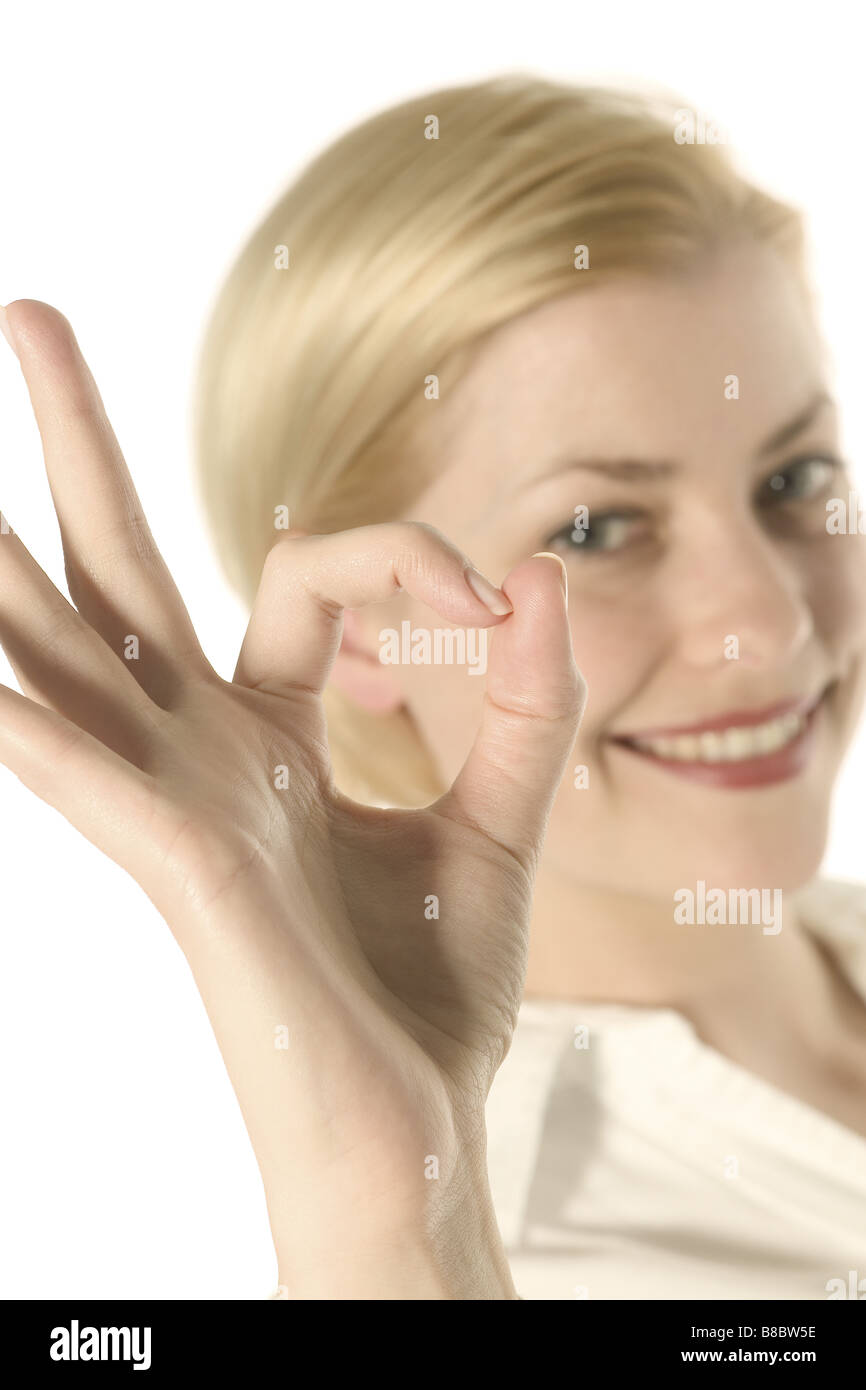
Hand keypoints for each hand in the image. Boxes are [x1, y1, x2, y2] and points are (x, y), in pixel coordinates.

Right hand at [0, 300, 584, 1298]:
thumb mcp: (501, 825)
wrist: (414, 1128)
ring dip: (2, 566)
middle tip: (29, 314)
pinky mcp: (180, 865)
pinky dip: (25, 716)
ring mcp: (176, 802)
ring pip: (65, 650)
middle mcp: (201, 753)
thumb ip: (525, 708)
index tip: (496, 602)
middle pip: (115, 568)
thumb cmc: (430, 994)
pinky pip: (81, 769)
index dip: (407, 555)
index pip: (308, 571)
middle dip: (77, 444)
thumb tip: (540, 582)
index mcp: (267, 735)